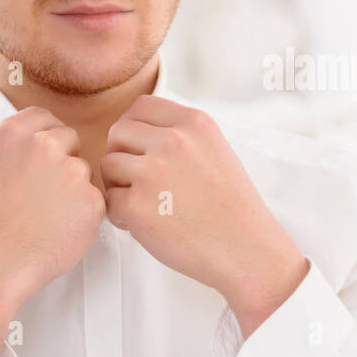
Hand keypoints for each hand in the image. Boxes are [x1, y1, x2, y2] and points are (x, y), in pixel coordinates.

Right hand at [0, 106, 105, 348]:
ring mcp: (73, 170)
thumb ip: (18, 150)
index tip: (42, 156)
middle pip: (70, 139)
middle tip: (43, 193)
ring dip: (74, 188)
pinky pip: (95, 200)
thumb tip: (39, 143)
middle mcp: (46, 143)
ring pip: (84, 171)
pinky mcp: (93, 199)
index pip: (45, 117)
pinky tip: (59, 230)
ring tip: (47, 217)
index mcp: (14, 132)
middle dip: (63, 159)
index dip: (47, 136)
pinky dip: (84, 215)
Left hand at [100, 96, 307, 321]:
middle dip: (121, 154)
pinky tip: (148, 225)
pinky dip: (122, 216)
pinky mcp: (137, 206)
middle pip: (118, 132)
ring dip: (119, 185)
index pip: (141, 106)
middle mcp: (173, 141)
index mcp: (194, 124)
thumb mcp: (216, 151)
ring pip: (109, 165)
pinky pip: (110, 201)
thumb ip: (182, 136)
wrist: (247, 250)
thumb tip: (140, 131)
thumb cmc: (232, 208)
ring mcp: (152, 172)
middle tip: (136, 180)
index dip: (133, 128)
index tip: (139, 149)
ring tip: (147, 204)